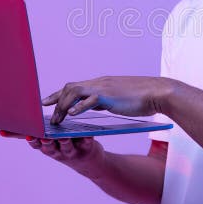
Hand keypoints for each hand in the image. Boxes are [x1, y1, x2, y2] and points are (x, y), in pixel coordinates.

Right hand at [0, 130, 106, 178]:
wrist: (88, 161)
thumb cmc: (64, 146)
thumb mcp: (48, 141)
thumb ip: (34, 133)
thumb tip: (7, 128)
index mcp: (47, 147)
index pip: (36, 144)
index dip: (30, 140)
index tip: (27, 135)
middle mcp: (57, 151)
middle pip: (49, 148)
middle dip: (45, 143)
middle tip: (43, 137)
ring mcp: (72, 151)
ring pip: (66, 147)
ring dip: (64, 143)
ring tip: (63, 137)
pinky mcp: (86, 149)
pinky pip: (86, 143)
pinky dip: (86, 139)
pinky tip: (86, 135)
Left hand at [41, 76, 176, 123]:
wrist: (158, 93)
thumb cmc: (141, 98)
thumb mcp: (117, 99)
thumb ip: (103, 101)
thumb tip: (92, 105)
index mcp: (101, 84)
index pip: (75, 86)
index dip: (59, 94)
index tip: (47, 102)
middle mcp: (99, 83)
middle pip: (70, 87)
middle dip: (55, 99)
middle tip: (45, 111)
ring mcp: (103, 88)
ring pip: (75, 92)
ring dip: (63, 106)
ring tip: (57, 120)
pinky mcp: (110, 96)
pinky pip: (90, 100)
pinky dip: (79, 106)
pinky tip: (72, 114)